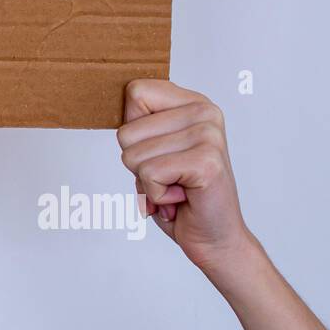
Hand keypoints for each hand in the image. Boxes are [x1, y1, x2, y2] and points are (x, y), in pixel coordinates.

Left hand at [117, 79, 251, 272]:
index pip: (135, 91)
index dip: (132, 131)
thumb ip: (138, 125)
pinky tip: (181, 197)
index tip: (158, 151)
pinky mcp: (206, 162)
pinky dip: (156, 195)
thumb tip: (114, 102)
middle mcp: (205, 112)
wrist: (215, 238)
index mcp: (192, 102)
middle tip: (169, 177)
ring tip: (176, 187)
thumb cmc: (180, 195)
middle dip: (137, 164)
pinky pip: (149, 174)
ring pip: (133, 155)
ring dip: (147, 182)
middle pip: (126, 132)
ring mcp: (208, 135)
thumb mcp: (152, 150)